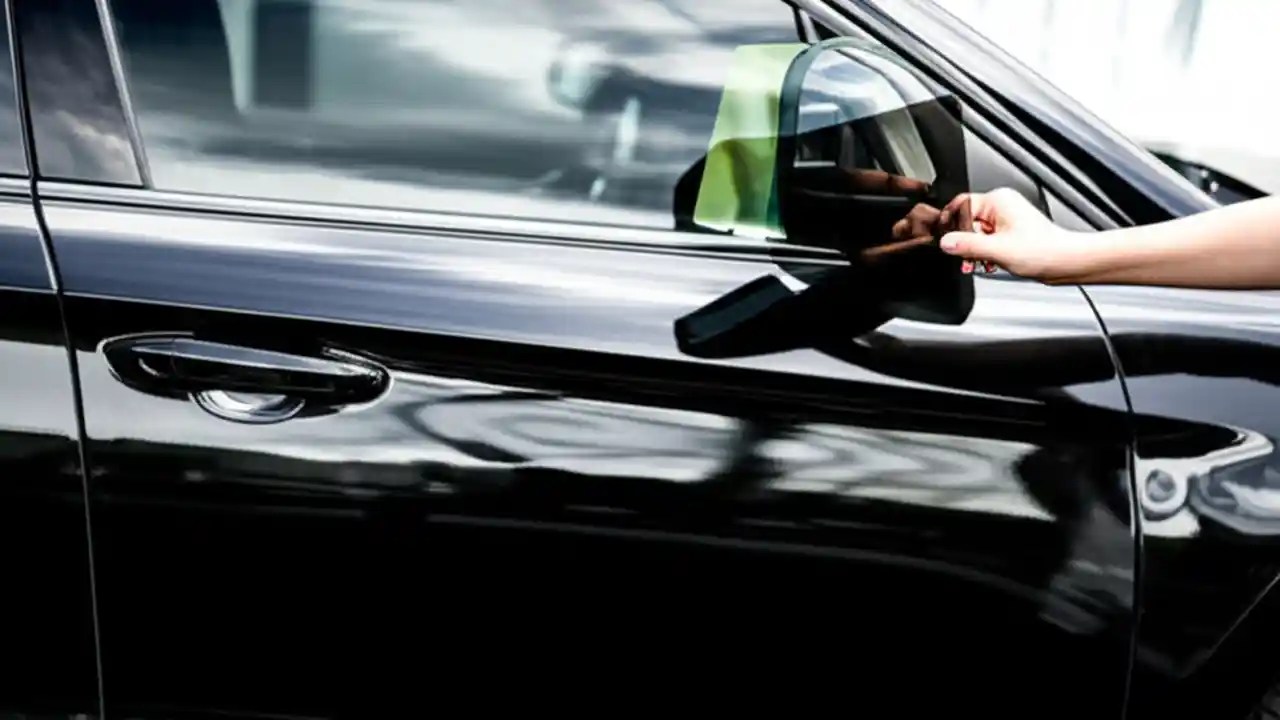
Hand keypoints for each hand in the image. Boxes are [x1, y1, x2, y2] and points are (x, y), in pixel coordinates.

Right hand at [938, 188, 1078, 280]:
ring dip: (973, 250)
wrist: (1064, 262)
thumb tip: (945, 241)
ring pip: (975, 232)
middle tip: (966, 258)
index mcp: (998, 201)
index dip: (952, 226)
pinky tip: (988, 263)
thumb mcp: (998, 249)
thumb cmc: (1043, 251)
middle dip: (964, 242)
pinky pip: (985, 239)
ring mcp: (1005, 219)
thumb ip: (968, 245)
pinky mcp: (1008, 232)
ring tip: (980, 263)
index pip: (960, 206)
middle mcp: (1001, 206)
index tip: (948, 242)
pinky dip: (983, 252)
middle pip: (966, 221)